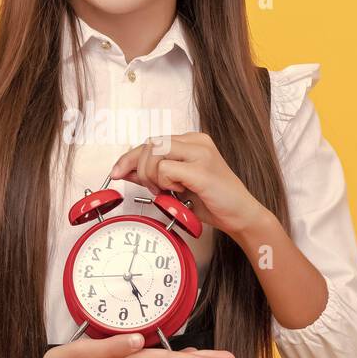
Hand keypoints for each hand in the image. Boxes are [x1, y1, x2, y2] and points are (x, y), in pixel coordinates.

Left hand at [108, 133, 267, 237]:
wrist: (240, 215)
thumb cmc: (212, 201)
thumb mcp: (175, 186)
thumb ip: (152, 175)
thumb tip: (125, 171)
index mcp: (192, 141)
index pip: (151, 142)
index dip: (129, 157)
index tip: (116, 172)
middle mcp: (197, 142)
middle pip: (150, 144)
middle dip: (140, 169)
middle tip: (154, 189)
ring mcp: (201, 153)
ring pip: (155, 153)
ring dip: (153, 177)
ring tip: (169, 190)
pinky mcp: (202, 169)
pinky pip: (166, 170)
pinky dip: (166, 184)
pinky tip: (181, 191)